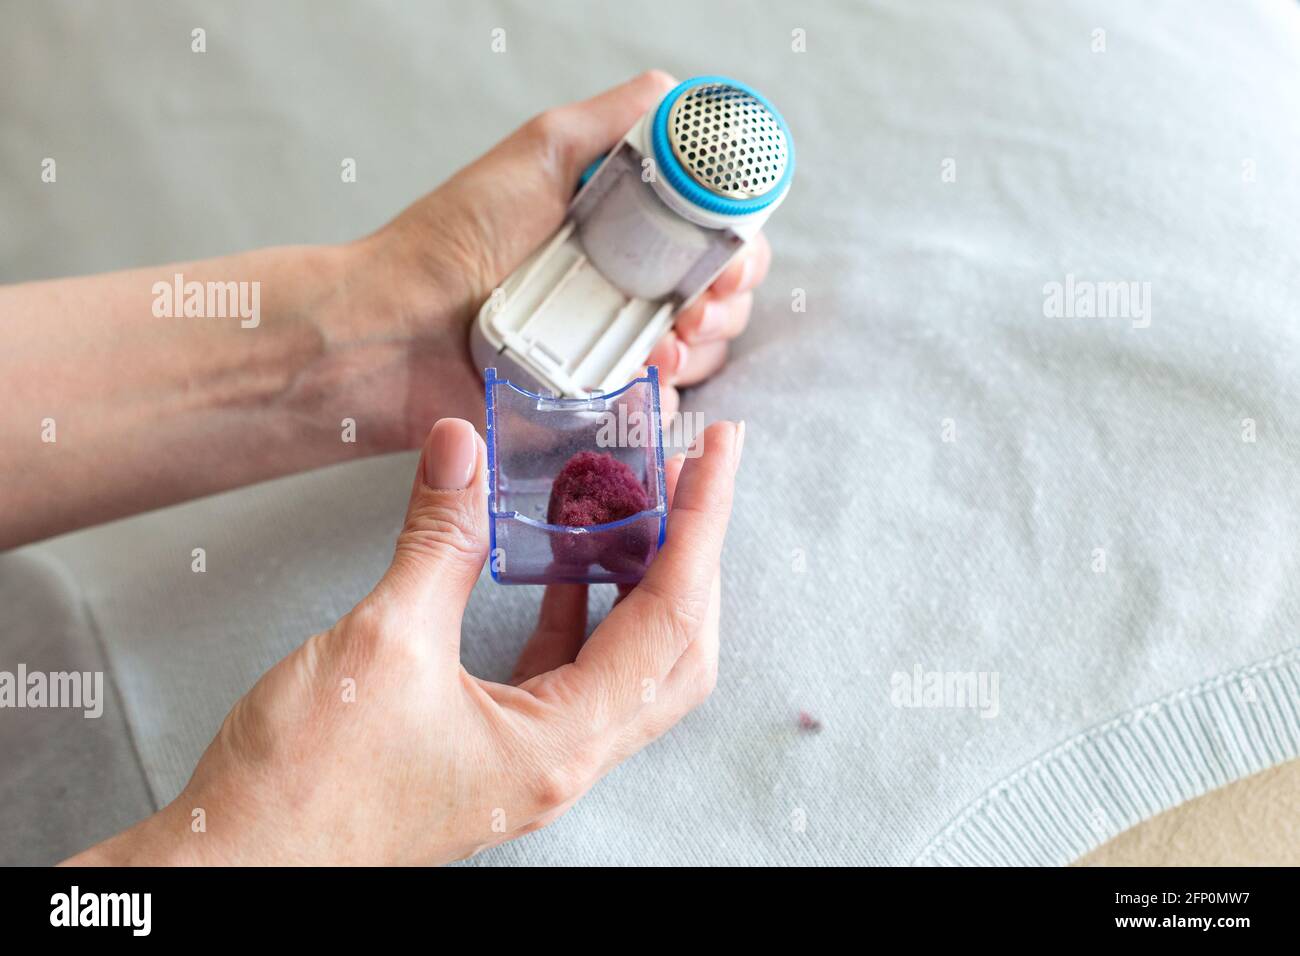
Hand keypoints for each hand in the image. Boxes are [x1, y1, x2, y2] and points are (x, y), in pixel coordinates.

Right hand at [70, 417, 743, 864]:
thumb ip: (439, 541)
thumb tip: (464, 454)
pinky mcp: (497, 749)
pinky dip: (581, 609)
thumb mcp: (381, 640)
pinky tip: (563, 564)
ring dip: (641, 581)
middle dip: (693, 555)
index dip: (700, 525)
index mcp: (559, 742)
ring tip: (633, 506)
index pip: (669, 617)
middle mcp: (562, 758)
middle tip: (690, 476)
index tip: (717, 457)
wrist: (238, 861)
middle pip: (674, 649)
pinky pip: (570, 672)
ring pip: (628, 663)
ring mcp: (533, 758)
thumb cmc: (304, 789)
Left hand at [355, 70, 771, 444]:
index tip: (727, 259)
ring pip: (705, 350)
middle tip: (693, 307)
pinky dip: (669, 392)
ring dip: (701, 347)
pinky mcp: (598, 399)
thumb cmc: (454, 240)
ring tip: (660, 345)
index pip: (715, 234)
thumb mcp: (539, 154)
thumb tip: (675, 94)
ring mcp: (614, 343)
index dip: (737, 246)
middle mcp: (628, 282)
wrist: (396, 333)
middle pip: (724, 293)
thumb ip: (612, 123)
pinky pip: (665, 402)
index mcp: (625, 226)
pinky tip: (643, 377)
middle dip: (726, 300)